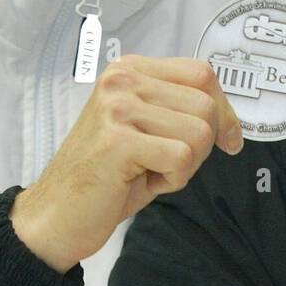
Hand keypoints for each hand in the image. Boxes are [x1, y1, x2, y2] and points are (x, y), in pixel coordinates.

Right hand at [10, 55, 242, 272]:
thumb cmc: (106, 176)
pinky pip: (182, 158)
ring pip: (199, 132)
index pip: (202, 73)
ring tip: (150, 171)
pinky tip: (143, 182)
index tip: (229, 139)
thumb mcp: (144, 128)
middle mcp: (122, 80)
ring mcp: (118, 108)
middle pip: (206, 104)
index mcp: (130, 70)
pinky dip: (173, 180)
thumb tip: (229, 118)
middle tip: (168, 164)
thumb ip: (177, 109)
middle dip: (203, 144)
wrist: (56, 216)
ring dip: (185, 164)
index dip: (224, 109)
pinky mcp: (119, 141)